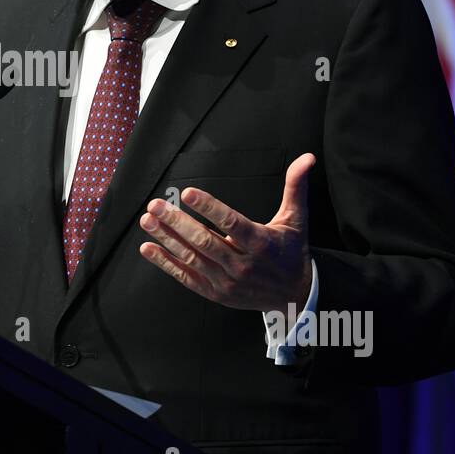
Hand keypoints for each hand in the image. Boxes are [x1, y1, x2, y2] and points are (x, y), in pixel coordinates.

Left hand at [138, 153, 315, 311]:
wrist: (293, 296)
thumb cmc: (291, 252)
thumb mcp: (296, 219)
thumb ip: (296, 187)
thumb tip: (307, 157)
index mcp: (261, 243)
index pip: (232, 223)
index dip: (209, 208)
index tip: (188, 193)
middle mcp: (242, 264)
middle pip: (205, 241)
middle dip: (177, 222)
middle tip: (155, 204)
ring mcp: (227, 281)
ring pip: (192, 257)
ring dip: (167, 238)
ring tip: (147, 220)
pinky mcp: (216, 293)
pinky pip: (186, 277)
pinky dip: (166, 263)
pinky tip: (148, 248)